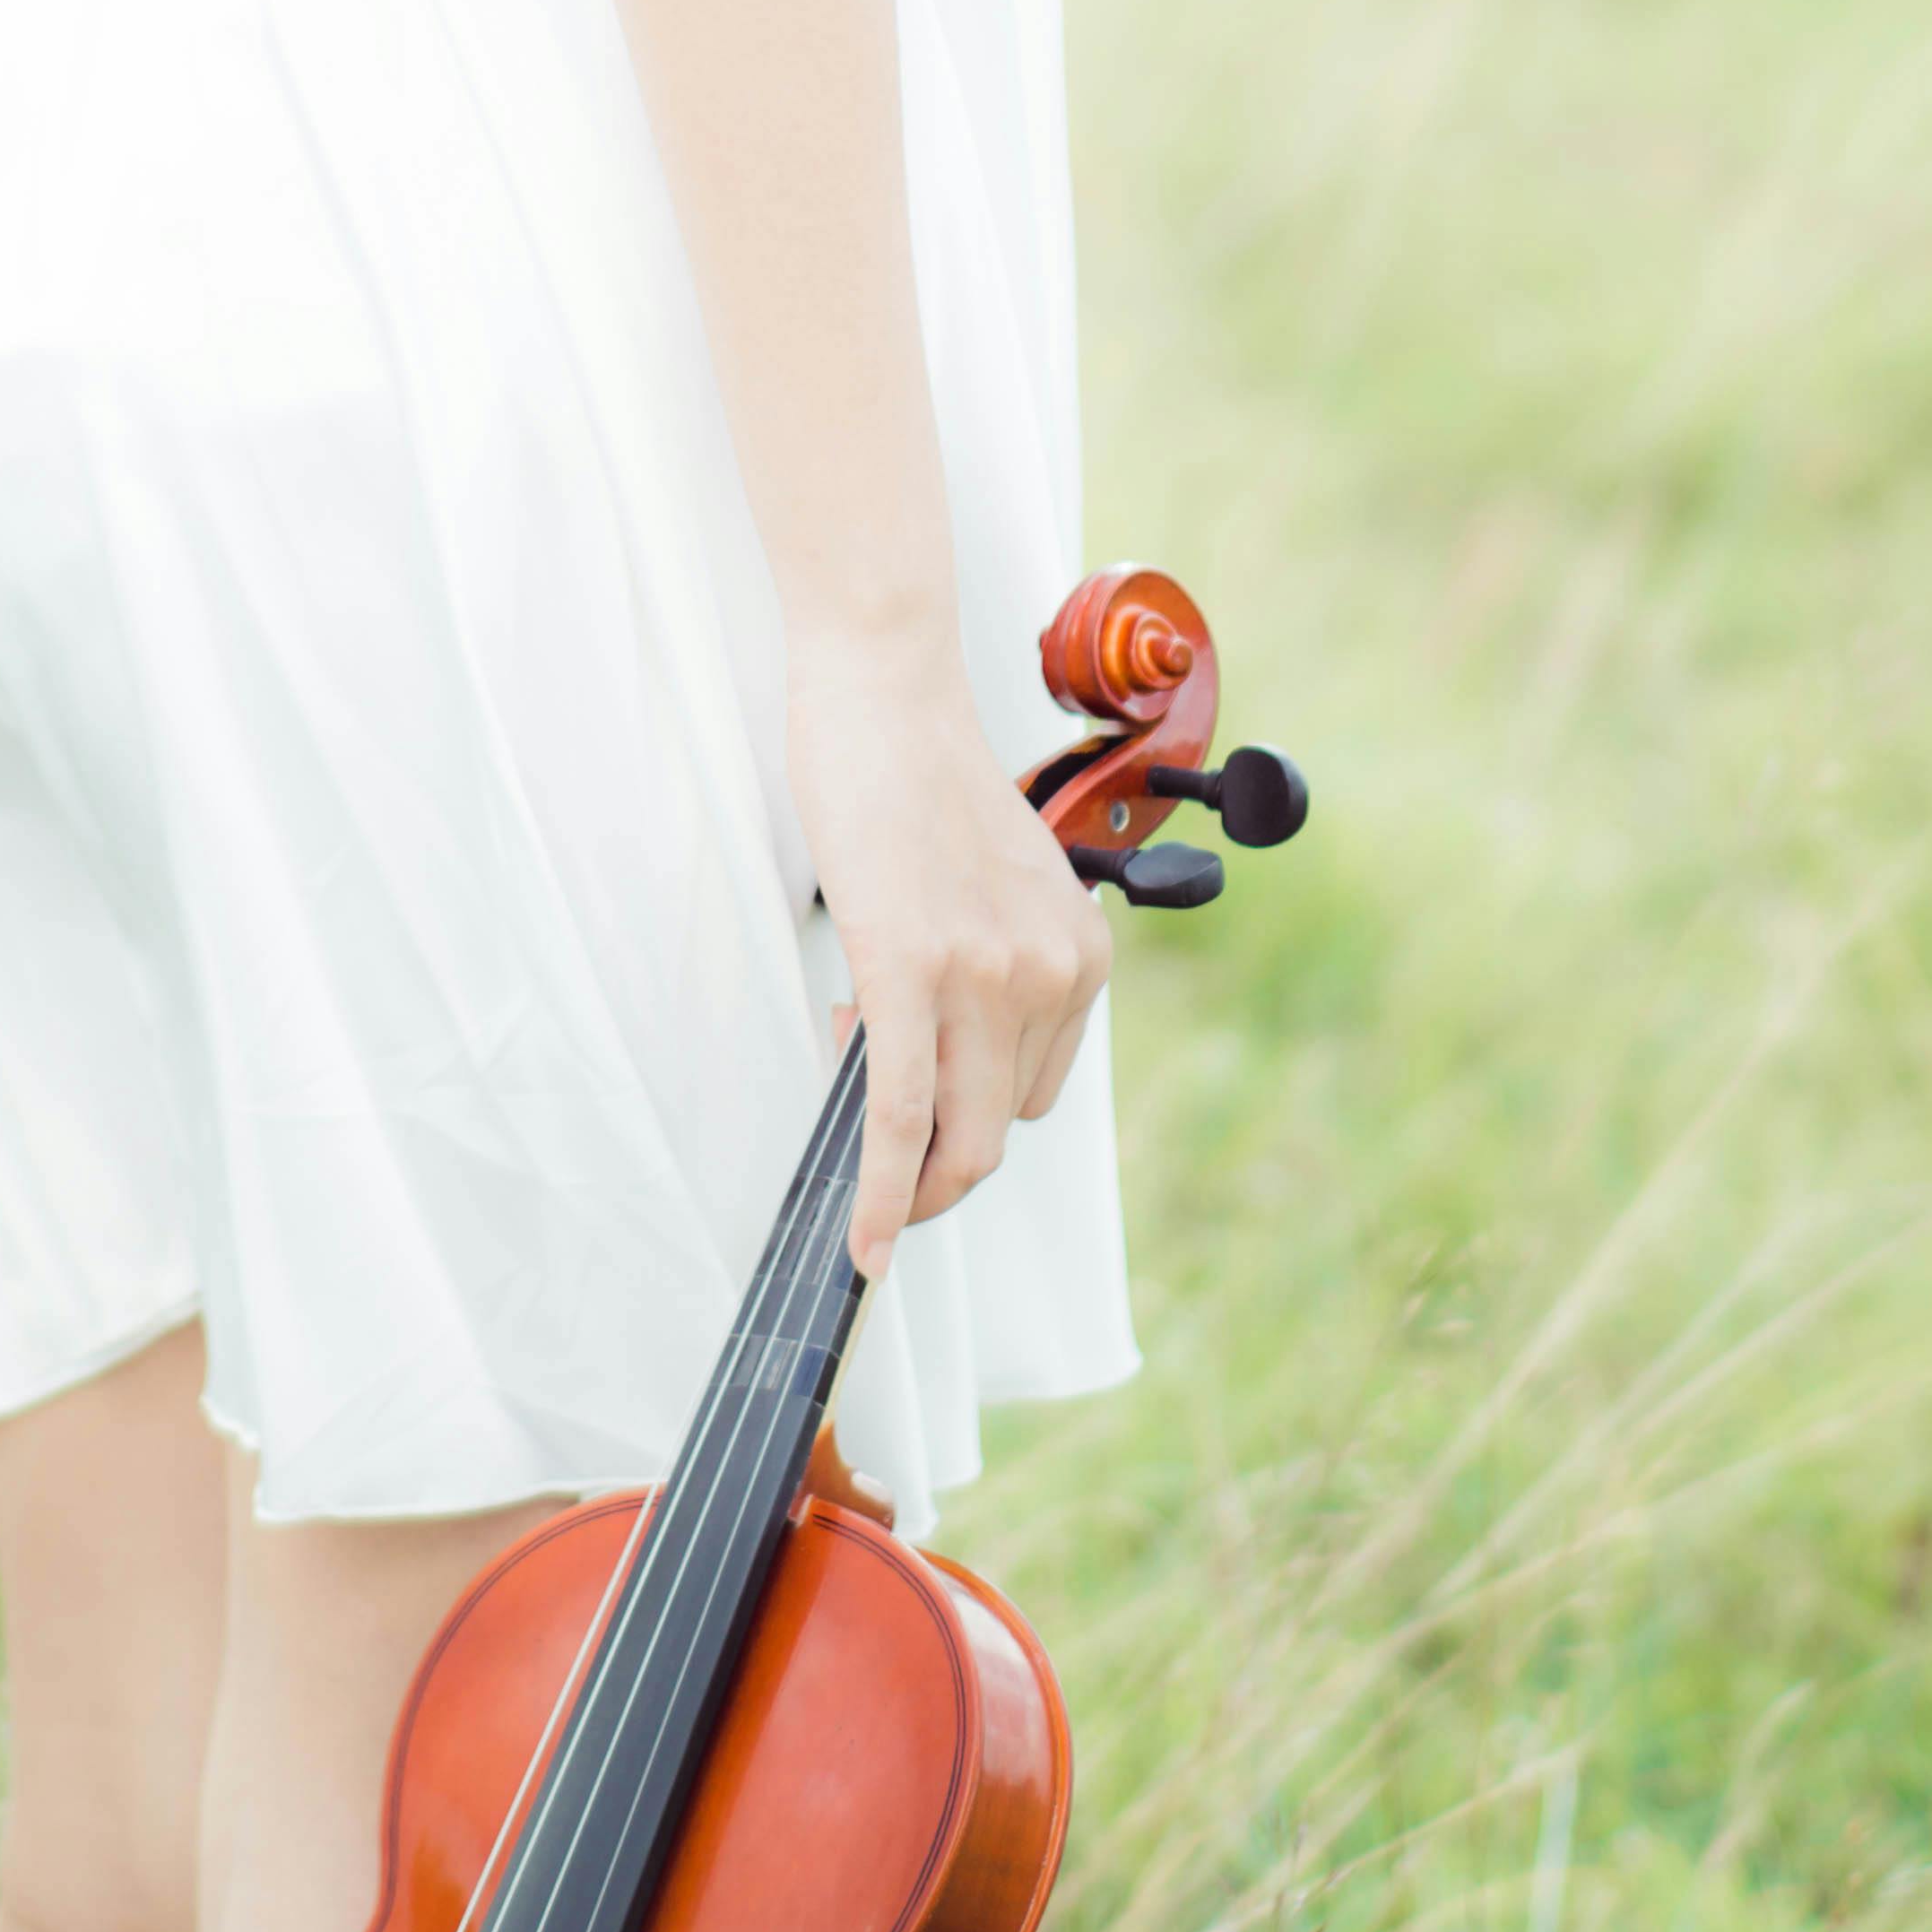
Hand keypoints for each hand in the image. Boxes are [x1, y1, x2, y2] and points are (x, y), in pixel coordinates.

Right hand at [784, 622, 1113, 1283]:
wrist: (886, 693)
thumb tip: (934, 1055)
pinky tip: (862, 1239)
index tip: (915, 1097)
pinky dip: (879, 1192)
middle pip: (998, 1135)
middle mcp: (1048, 971)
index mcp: (1080, 954)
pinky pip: (897, 1115)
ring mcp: (984, 975)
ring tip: (851, 1092)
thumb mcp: (998, 888)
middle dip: (936, 1173)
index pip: (1033, 1091)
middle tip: (880, 1163)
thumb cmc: (924, 778)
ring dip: (896, 1171)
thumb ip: (991, 970)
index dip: (962, 1106)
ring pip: (950, 1138)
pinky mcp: (910, 972)